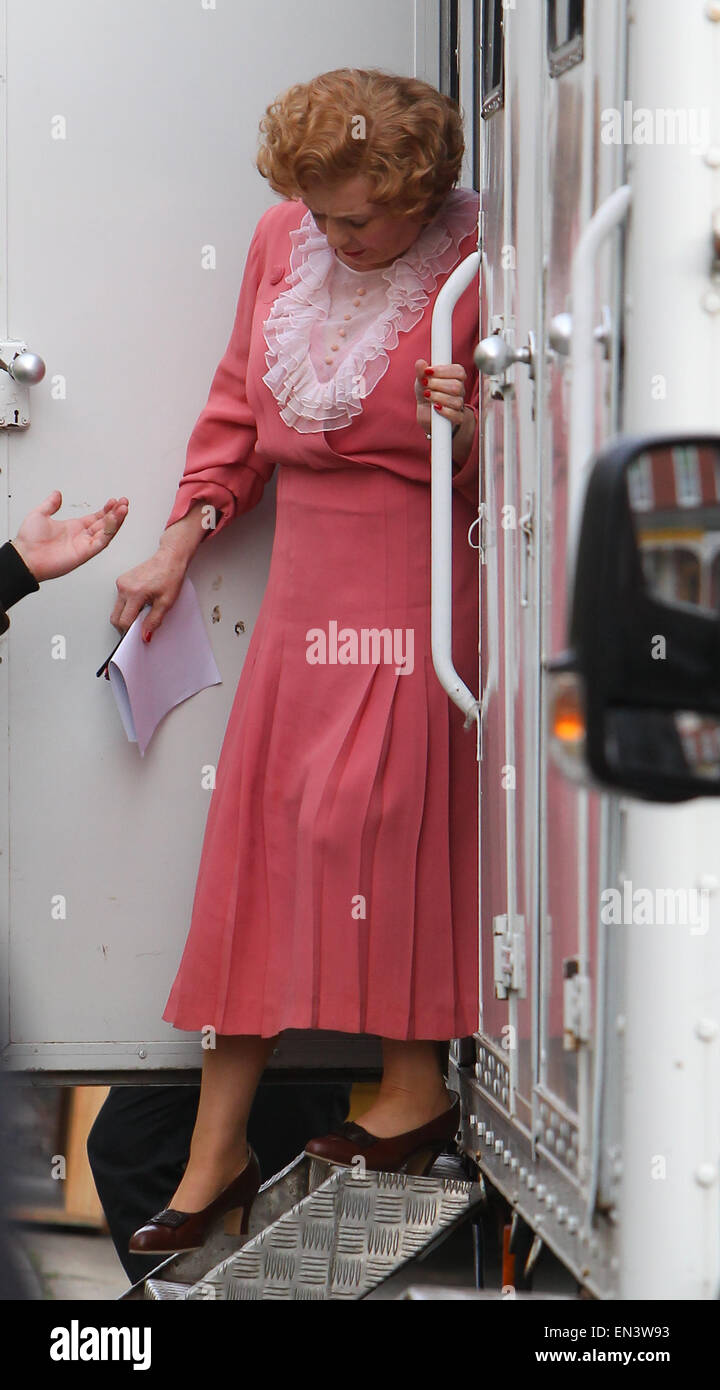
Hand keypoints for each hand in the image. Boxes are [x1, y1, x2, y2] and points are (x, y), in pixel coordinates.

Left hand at [13, 491, 128, 581]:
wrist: (25, 557)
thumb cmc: (29, 541)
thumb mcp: (39, 514)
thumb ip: (50, 504)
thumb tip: (57, 494)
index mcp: (73, 527)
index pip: (96, 518)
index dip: (106, 510)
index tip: (114, 501)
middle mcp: (81, 536)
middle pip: (105, 524)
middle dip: (116, 513)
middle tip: (124, 502)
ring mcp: (84, 545)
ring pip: (106, 532)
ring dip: (116, 520)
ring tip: (124, 508)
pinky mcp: (85, 553)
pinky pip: (101, 542)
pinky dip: (110, 531)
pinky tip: (115, 520)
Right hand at [111, 544, 188, 640]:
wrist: (169, 559)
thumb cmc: (170, 576)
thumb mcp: (166, 602)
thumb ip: (154, 621)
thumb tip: (145, 635)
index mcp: (134, 593)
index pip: (124, 621)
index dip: (130, 631)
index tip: (138, 634)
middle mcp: (124, 587)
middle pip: (116, 617)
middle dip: (125, 625)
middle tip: (140, 625)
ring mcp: (121, 583)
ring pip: (116, 609)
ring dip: (127, 614)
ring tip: (143, 609)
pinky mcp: (121, 581)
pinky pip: (119, 600)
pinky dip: (127, 605)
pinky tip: (140, 601)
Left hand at [415, 358, 467, 434]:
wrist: (427, 413)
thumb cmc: (427, 393)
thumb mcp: (421, 381)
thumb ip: (421, 372)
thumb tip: (420, 363)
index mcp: (455, 377)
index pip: (458, 371)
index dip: (443, 370)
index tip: (429, 371)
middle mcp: (460, 390)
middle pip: (457, 386)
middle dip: (438, 384)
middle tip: (425, 384)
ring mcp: (459, 405)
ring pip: (456, 401)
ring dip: (438, 397)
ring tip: (427, 395)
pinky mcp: (457, 418)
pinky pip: (456, 416)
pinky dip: (445, 411)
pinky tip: (435, 407)